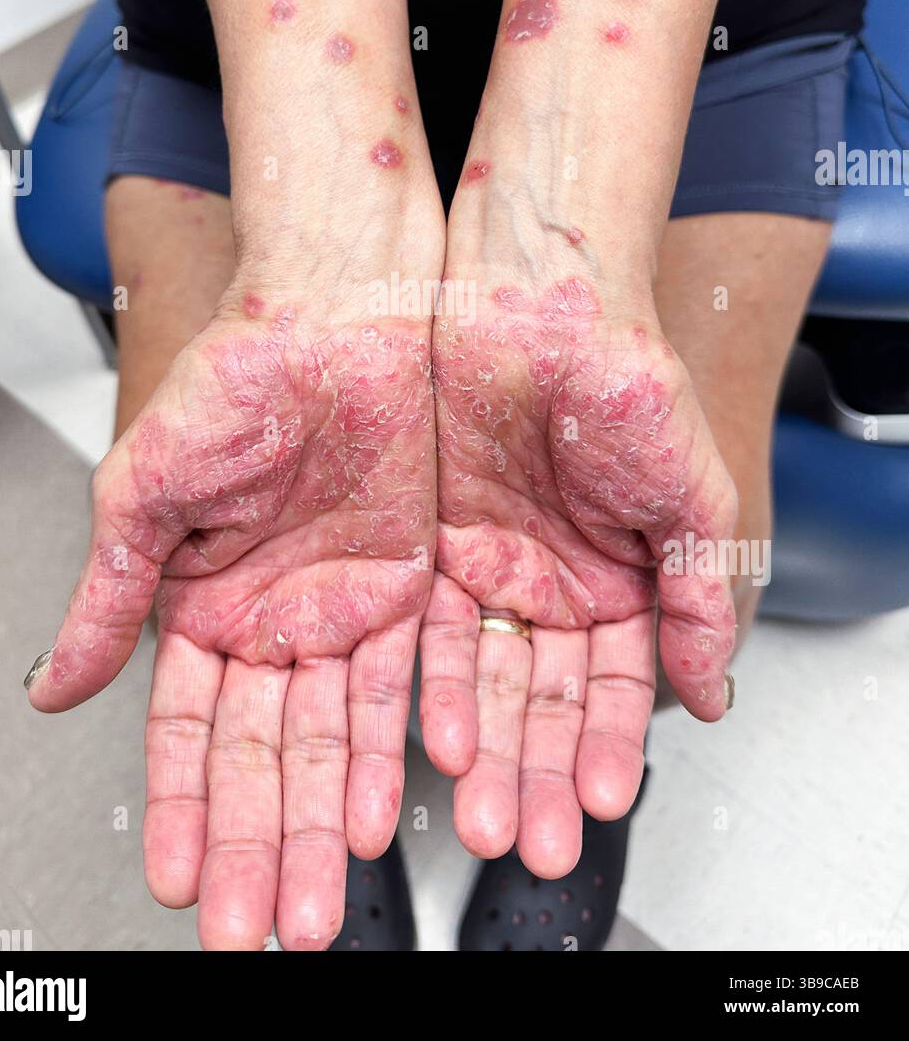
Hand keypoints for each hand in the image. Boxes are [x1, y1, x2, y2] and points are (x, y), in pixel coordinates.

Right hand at [26, 293, 435, 949]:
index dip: (183, 807)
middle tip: (260, 926)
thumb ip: (109, 597)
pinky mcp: (405, 585)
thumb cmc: (237, 374)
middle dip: (260, 844)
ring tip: (320, 900)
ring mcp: (339, 607)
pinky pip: (401, 684)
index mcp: (199, 602)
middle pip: (262, 757)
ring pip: (331, 739)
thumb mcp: (145, 489)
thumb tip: (53, 685)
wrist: (337, 311)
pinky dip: (392, 749)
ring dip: (325, 823)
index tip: (183, 878)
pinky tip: (386, 811)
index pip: (186, 733)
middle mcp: (271, 617)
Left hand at [421, 272, 736, 877]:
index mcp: (621, 578)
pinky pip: (427, 629)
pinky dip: (434, 686)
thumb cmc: (623, 379)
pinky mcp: (429, 543)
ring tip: (481, 812)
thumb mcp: (688, 494)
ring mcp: (490, 566)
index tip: (596, 802)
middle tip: (526, 836)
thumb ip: (698, 596)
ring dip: (484, 748)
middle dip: (536, 769)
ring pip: (483, 678)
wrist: (534, 303)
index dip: (604, 745)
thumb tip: (711, 691)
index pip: (611, 685)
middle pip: (541, 698)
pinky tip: (438, 739)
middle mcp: (552, 582)